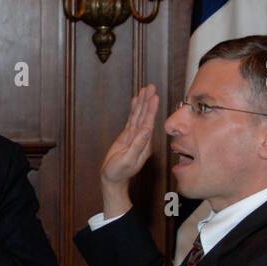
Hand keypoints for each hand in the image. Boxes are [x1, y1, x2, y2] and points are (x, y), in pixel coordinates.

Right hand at [98, 85, 158, 217]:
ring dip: (142, 102)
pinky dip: (134, 109)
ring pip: (139, 116)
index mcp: (144, 144)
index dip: (151, 109)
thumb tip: (146, 130)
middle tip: (151, 87)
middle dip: (148, 101)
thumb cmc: (119, 172)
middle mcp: (142, 138)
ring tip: (145, 89)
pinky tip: (136, 100)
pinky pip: (132, 119)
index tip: (154, 97)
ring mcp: (135, 136)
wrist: (112, 178)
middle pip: (145, 116)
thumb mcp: (128, 160)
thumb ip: (137, 145)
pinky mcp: (127, 136)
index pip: (148, 123)